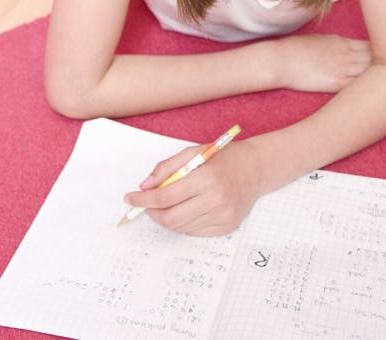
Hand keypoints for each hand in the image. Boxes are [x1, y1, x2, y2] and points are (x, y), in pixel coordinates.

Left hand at [123, 140, 259, 235]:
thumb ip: (167, 168)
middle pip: (171, 218)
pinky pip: (194, 232)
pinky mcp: (226, 227)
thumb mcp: (193, 152)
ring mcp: (222, 216)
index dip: (143, 200)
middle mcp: (215, 200)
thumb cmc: (222, 158)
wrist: (255, 169)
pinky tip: (186, 209)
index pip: (165, 196)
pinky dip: (184, 223)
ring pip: (181, 227)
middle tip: (145, 206)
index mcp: (206, 178)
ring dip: (167, 218)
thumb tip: (144, 186)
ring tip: (168, 204)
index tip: (129, 199)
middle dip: (152, 213)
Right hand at [276, 33, 371, 92]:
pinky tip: (382, 93)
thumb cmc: (297, 49)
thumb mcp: (321, 39)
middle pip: (378, 58)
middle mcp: (348, 55)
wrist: (281, 60)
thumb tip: (348, 45)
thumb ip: (338, 42)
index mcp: (344, 43)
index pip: (373, 46)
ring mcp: (343, 69)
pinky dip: (372, 89)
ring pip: (372, 72)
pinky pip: (359, 86)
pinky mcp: (336, 84)